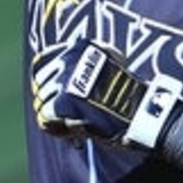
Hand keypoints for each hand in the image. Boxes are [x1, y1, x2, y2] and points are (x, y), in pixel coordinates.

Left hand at [35, 41, 182, 147]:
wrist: (143, 112)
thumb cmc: (129, 95)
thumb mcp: (107, 66)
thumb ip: (83, 67)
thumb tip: (50, 78)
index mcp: (78, 47)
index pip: (42, 61)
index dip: (44, 80)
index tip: (49, 94)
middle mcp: (68, 59)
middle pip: (40, 83)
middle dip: (50, 100)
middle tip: (67, 116)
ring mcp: (64, 80)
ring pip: (42, 102)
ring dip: (55, 117)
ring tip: (74, 126)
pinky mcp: (62, 102)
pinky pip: (46, 119)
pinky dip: (57, 130)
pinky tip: (74, 135)